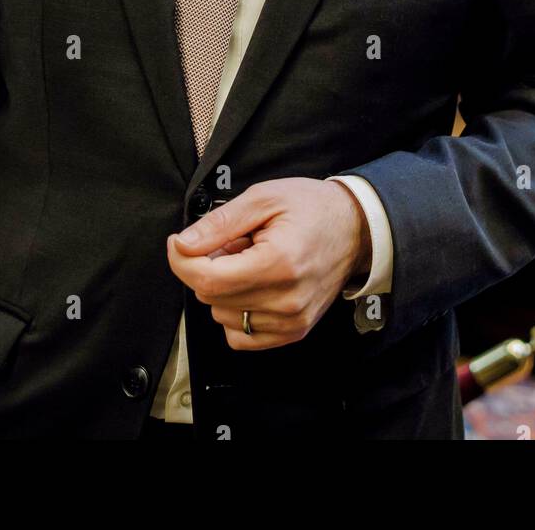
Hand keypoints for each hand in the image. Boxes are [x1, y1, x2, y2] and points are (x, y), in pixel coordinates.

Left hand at [167, 178, 371, 349]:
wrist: (355, 228)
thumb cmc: (312, 208)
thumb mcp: (264, 198)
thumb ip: (220, 223)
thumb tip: (183, 245)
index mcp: (279, 263)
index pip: (208, 280)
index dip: (182, 261)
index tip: (179, 242)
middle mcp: (287, 300)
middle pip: (212, 297)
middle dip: (208, 267)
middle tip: (232, 242)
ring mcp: (291, 321)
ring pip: (222, 316)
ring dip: (224, 288)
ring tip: (249, 260)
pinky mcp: (293, 332)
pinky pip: (240, 336)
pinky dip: (235, 312)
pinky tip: (253, 286)